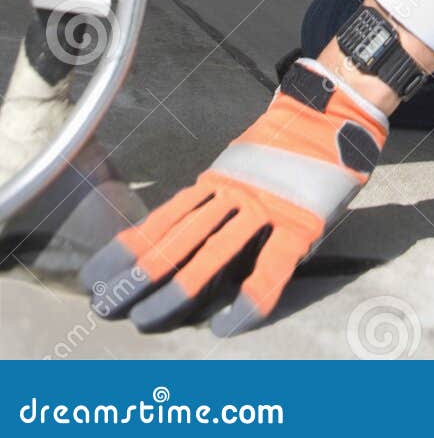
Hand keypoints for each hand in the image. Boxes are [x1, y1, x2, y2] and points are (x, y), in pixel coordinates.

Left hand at [79, 57, 387, 337]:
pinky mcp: (298, 220)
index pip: (162, 220)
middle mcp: (232, 192)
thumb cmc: (290, 142)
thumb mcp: (243, 162)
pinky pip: (268, 269)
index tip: (97, 274)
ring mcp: (264, 205)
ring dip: (175, 291)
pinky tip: (226, 325)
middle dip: (136, 276)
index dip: (127, 248)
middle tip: (107, 304)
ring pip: (209, 254)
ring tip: (147, 320)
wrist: (333, 112)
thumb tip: (193, 235)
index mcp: (217, 180)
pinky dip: (247, 302)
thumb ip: (221, 195)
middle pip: (174, 238)